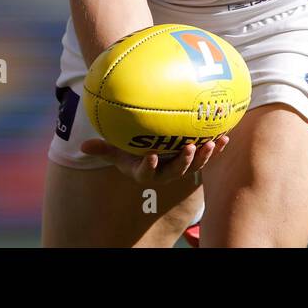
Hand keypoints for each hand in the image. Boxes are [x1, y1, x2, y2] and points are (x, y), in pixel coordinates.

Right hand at [80, 134, 230, 183]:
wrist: (150, 152)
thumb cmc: (130, 150)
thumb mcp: (116, 150)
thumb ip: (103, 148)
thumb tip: (82, 147)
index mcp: (146, 171)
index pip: (147, 172)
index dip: (150, 166)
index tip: (152, 155)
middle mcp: (166, 172)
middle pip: (177, 171)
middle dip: (185, 161)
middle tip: (190, 148)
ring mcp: (182, 166)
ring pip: (195, 165)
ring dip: (204, 156)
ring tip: (212, 143)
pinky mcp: (195, 157)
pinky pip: (207, 154)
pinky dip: (217, 147)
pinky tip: (225, 135)